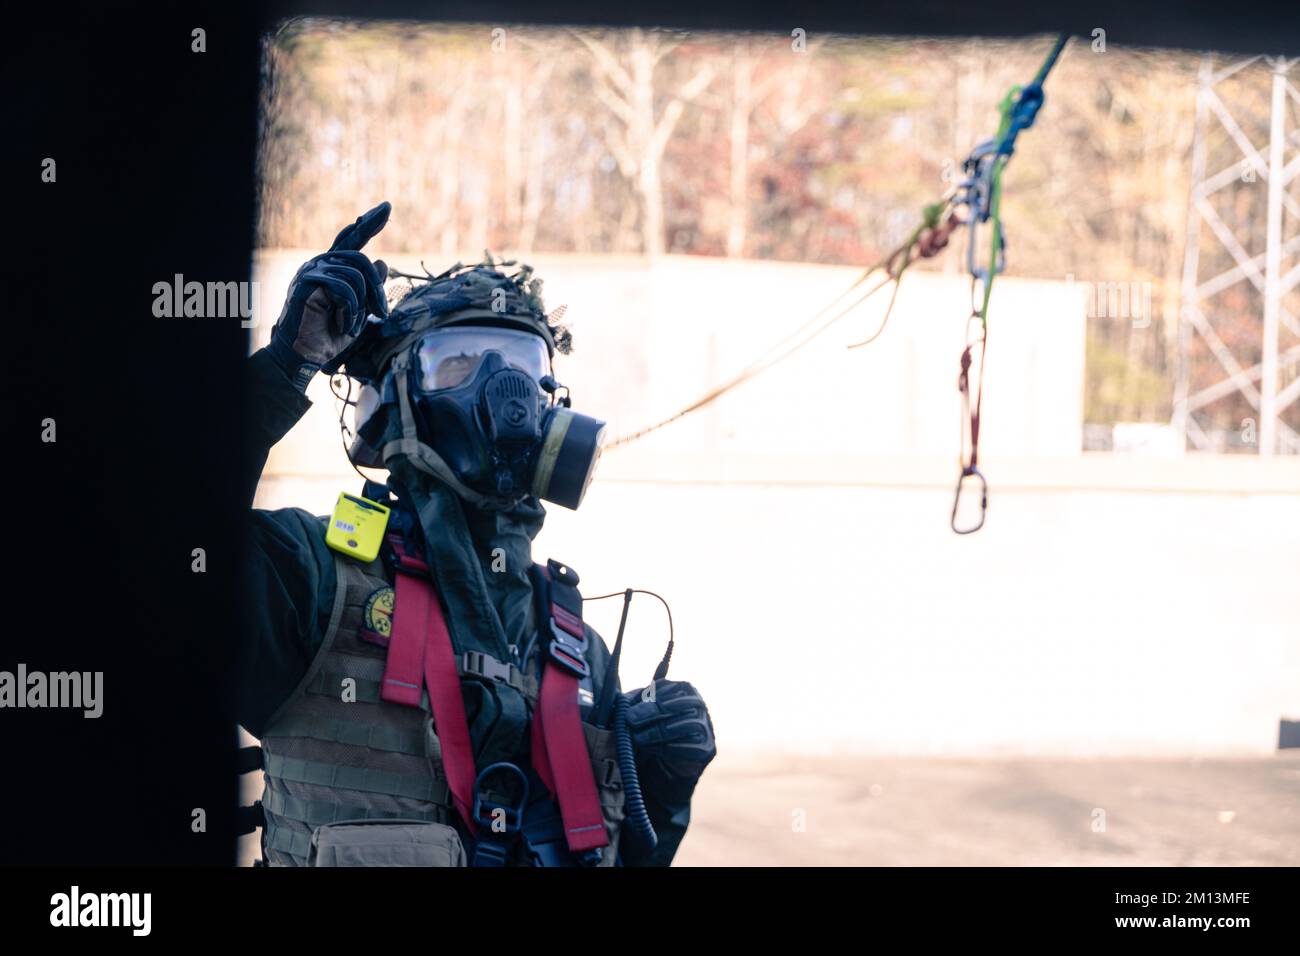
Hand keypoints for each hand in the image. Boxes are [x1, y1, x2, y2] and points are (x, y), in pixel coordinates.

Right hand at [269, 202, 391, 377]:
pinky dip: (350, 312)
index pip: (353, 238)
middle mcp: (321, 262)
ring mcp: (313, 270)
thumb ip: (370, 286)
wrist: (307, 354)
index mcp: (333, 267)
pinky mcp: (308, 282)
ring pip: (356, 275)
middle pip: (362, 260)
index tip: (387, 207)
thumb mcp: (360, 309)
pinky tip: (342, 325)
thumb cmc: (331, 334)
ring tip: (352, 324)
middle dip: (377, 289)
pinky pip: (344, 288)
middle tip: (382, 314)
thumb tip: (381, 261)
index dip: (370, 223)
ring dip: (362, 305)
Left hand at [623, 679, 715, 799]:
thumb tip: (621, 702)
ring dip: (659, 732)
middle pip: (679, 704)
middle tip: (631, 719)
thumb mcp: (643, 713)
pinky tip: (654, 749)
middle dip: (653, 712)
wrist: (669, 760)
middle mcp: (698, 705)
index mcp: (684, 689)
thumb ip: (635, 703)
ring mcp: (705, 726)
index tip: (629, 706)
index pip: (670, 687)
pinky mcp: (706, 748)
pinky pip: (691, 746)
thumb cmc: (655, 728)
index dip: (649, 696)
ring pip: (686, 725)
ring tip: (638, 738)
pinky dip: (671, 748)